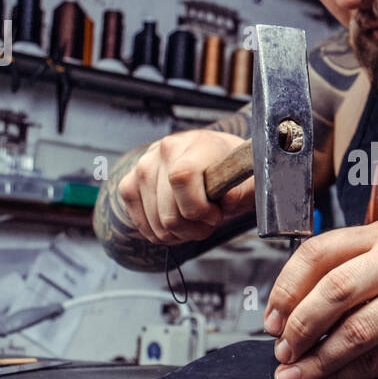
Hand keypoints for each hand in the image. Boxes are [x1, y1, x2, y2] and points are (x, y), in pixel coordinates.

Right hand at [117, 130, 252, 243]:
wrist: (214, 159)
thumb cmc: (231, 172)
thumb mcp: (248, 180)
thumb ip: (242, 191)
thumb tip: (227, 200)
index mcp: (196, 144)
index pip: (182, 178)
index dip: (199, 208)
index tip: (216, 215)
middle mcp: (163, 151)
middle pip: (169, 212)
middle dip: (194, 228)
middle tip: (209, 221)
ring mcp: (142, 167)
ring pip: (156, 224)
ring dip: (180, 233)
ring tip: (195, 222)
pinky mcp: (129, 185)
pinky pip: (141, 225)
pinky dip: (162, 234)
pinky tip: (178, 225)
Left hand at [264, 220, 377, 378]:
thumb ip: (352, 275)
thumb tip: (288, 314)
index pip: (318, 251)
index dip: (286, 288)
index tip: (271, 318)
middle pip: (333, 289)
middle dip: (298, 326)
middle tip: (281, 350)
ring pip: (353, 330)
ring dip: (316, 359)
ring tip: (293, 376)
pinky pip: (376, 358)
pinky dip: (342, 377)